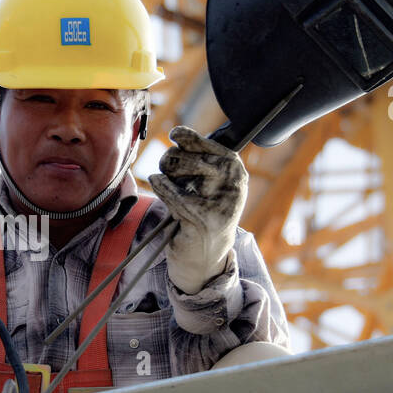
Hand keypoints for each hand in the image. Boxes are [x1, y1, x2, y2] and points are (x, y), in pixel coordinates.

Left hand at [149, 126, 246, 293]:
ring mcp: (219, 201)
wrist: (206, 258)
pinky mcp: (202, 219)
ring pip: (179, 171)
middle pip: (188, 156)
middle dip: (171, 161)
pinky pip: (171, 192)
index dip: (189, 137)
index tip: (176, 134)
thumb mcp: (209, 184)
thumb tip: (178, 135)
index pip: (211, 144)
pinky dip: (160, 186)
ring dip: (166, 176)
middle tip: (170, 174)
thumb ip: (199, 160)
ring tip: (171, 189)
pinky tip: (157, 183)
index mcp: (236, 171)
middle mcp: (232, 184)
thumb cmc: (202, 214)